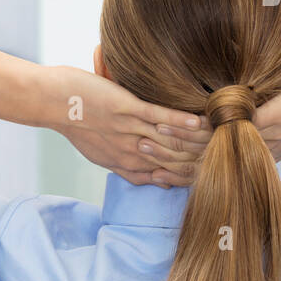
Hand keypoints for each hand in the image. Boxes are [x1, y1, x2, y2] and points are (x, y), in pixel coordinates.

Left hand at [42, 67, 208, 187]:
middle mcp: (131, 152)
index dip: (189, 176)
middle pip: (174, 162)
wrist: (52, 103)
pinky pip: (160, 116)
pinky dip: (182, 119)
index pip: (166, 176)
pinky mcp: (127, 109)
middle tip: (229, 152)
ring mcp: (130, 131)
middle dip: (202, 159)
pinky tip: (201, 119)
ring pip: (171, 140)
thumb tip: (145, 166)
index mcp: (125, 164)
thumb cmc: (74, 123)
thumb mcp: (100, 153)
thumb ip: (124, 162)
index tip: (211, 172)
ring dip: (198, 138)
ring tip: (223, 133)